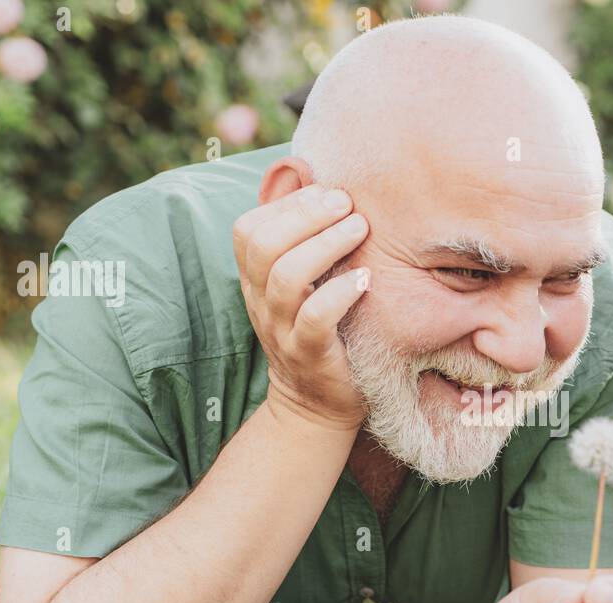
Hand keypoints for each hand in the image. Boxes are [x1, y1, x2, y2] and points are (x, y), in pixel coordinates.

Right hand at [232, 183, 370, 429]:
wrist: (317, 406)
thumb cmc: (323, 332)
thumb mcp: (306, 287)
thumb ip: (307, 245)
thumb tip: (326, 186)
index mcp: (256, 280)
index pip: (248, 229)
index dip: (286, 204)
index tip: (327, 193)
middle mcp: (262, 302)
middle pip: (263, 244)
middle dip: (306, 215)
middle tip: (347, 204)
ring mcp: (282, 330)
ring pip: (286, 277)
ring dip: (326, 244)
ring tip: (360, 230)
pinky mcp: (309, 355)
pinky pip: (315, 319)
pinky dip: (340, 293)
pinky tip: (364, 280)